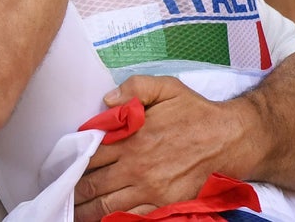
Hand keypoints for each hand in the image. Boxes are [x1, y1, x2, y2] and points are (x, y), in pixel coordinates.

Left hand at [74, 75, 249, 221]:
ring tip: (72, 214)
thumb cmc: (197, 112)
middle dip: (74, 192)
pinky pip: (133, 218)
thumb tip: (106, 101)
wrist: (234, 139)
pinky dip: (114, 221)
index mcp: (131, 138)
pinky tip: (103, 221)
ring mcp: (150, 189)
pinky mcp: (165, 204)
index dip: (73, 162)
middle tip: (60, 196)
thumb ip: (133, 88)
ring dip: (87, 212)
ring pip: (107, 206)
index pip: (90, 155)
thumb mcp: (165, 87)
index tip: (61, 168)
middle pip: (93, 184)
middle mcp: (136, 167)